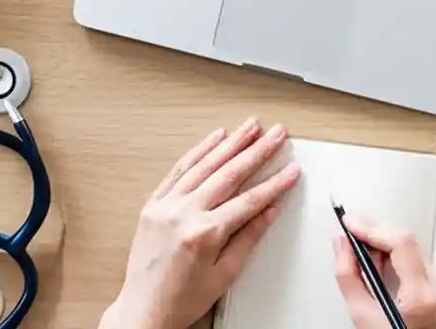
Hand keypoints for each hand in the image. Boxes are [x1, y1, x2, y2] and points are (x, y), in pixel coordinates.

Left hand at [100, 118, 300, 328]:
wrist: (144, 310)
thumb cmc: (183, 299)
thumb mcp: (225, 274)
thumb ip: (248, 237)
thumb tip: (270, 210)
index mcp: (204, 234)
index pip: (249, 201)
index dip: (274, 184)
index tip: (292, 170)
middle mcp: (183, 214)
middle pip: (229, 174)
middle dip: (257, 151)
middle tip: (277, 134)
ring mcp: (165, 206)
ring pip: (204, 165)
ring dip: (231, 143)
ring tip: (251, 126)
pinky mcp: (153, 204)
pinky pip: (178, 170)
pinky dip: (198, 151)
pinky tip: (215, 137)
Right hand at [333, 214, 435, 328]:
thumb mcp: (361, 314)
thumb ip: (348, 274)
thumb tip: (341, 243)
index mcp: (421, 297)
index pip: (401, 244)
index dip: (373, 229)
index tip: (352, 223)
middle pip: (406, 244)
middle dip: (376, 239)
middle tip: (353, 242)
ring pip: (411, 250)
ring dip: (386, 250)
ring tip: (368, 264)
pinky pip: (418, 261)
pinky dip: (398, 261)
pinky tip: (384, 270)